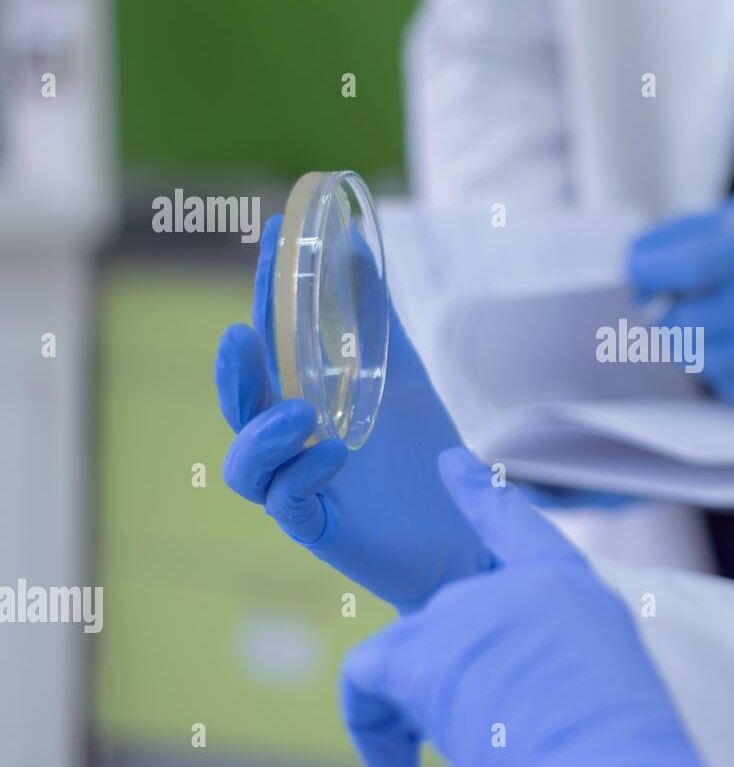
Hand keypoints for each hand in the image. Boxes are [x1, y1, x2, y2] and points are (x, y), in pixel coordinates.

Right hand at [214, 215, 495, 612]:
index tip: (274, 235)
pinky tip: (336, 452)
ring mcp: (298, 485)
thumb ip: (376, 318)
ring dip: (263, 433)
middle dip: (234, 371)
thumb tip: (356, 246)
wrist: (466, 531)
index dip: (268, 291)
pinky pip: (289, 501)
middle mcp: (290, 442)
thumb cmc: (426, 457)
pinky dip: (305, 472)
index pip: (272, 341)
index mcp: (304, 398)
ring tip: (303, 413)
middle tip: (239, 335)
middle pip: (241, 403)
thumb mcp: (403, 377)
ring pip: (246, 463)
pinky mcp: (317, 526)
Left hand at [340, 447, 708, 766]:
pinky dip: (373, 727)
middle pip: (452, 619)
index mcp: (571, 586)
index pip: (517, 526)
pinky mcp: (424, 651)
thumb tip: (487, 681)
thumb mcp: (600, 674)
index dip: (481, 494)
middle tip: (478, 740)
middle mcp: (516, 584)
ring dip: (419, 707)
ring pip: (409, 649)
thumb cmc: (618, 746)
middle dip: (451, 679)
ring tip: (447, 762)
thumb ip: (546, 650)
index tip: (451, 464)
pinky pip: (368, 676)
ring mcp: (469, 610)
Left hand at [626, 193, 733, 402]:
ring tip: (710, 315)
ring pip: (702, 359)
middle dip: (665, 309)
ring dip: (692, 340)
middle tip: (671, 295)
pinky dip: (720, 368)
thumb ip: (696, 231)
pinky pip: (732, 386)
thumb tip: (638, 260)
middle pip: (684, 322)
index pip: (684, 268)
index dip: (648, 270)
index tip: (640, 267)